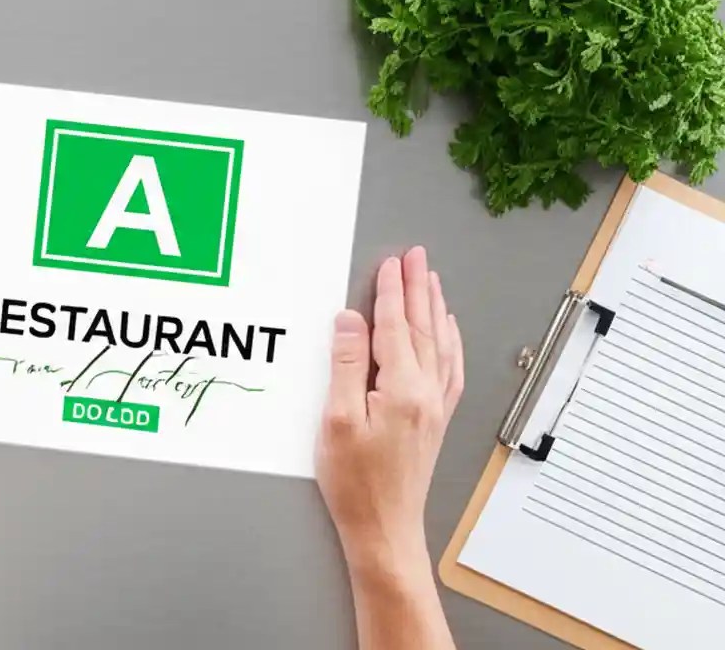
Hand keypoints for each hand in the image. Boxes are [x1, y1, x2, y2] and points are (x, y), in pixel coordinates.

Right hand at [316, 246, 463, 575]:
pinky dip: (448, 341)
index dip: (390, 292)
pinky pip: (449, 367)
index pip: (393, 327)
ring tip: (430, 280)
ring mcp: (435, 407)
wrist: (385, 529)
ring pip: (439, 344)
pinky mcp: (435, 420)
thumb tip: (351, 321)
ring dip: (433, 308)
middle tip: (415, 256)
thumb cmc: (355, 484)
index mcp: (401, 389)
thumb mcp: (336, 420)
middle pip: (421, 328)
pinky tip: (446, 331)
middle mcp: (427, 393)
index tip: (390, 263)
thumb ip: (346, 365)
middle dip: (417, 288)